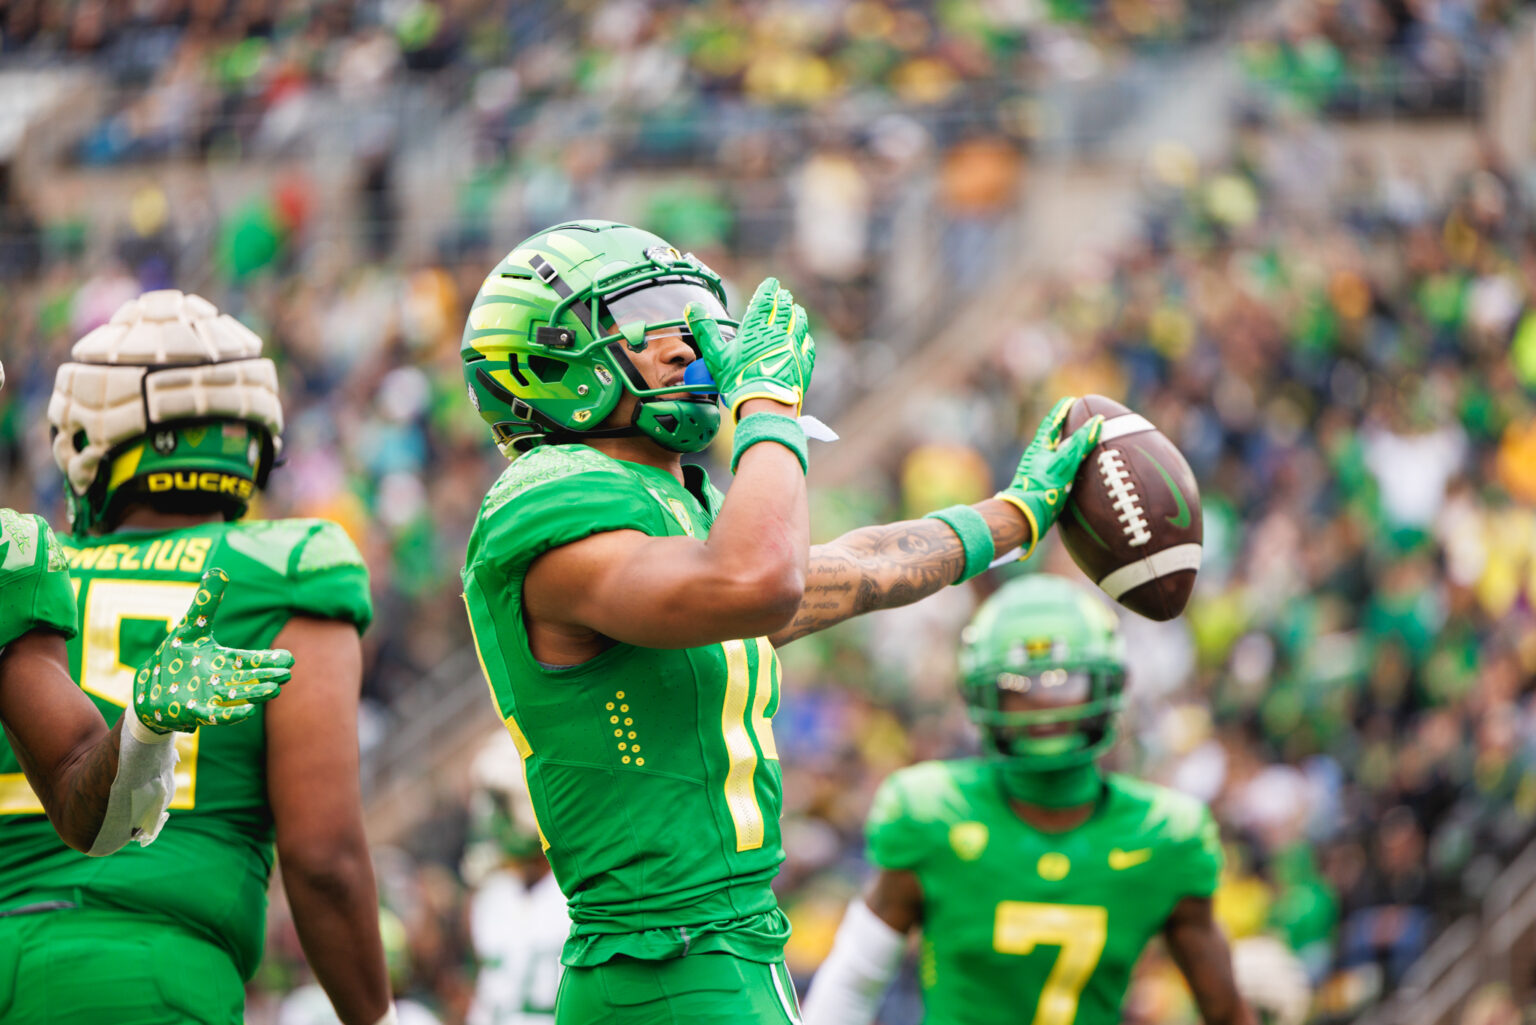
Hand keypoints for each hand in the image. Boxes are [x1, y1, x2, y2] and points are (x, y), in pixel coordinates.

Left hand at [133, 569, 294, 733]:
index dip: (270, 660)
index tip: (289, 659)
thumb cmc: (175, 657)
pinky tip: (248, 710)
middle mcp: (222, 680)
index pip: (252, 660)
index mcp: (225, 660)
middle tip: (286, 675)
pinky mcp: (194, 711)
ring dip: (256, 694)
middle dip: (268, 677)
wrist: (150, 689)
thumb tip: (220, 571)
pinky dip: (232, 715)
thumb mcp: (190, 627)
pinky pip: (217, 715)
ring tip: (274, 689)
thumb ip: (207, 603)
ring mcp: (210, 697)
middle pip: (250, 679)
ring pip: (238, 696)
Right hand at [685, 276, 814, 419]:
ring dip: (798, 315)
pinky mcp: (803, 363)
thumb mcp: (715, 355)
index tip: (772, 282)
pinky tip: (805, 338)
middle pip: (784, 310)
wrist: (765, 404)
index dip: (768, 289)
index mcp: (756, 329)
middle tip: (784, 294)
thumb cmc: (737, 380)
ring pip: (799, 324)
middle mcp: (778, 333)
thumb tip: (692, 306)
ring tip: (797, 310)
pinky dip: (806, 339)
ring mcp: (793, 347)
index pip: (764, 301)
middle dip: (783, 300)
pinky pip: (808, 346)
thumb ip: (704, 330)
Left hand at [995, 397, 1103, 550]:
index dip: (1061, 411)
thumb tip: (1097, 421)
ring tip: (1078, 443)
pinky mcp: (1041, 486)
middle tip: (1076, 418)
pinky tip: (1074, 473)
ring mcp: (1038, 472)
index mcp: (1039, 448)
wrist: (1023, 517)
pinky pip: (1057, 470)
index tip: (1071, 401)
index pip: (1051, 423)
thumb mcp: (1065, 463)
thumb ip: (1079, 444)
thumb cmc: (1043, 489)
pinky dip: (1067, 465)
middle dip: (1063, 427)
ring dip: (1065, 447)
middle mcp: (1036, 458)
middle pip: (1051, 437)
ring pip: (1054, 454)